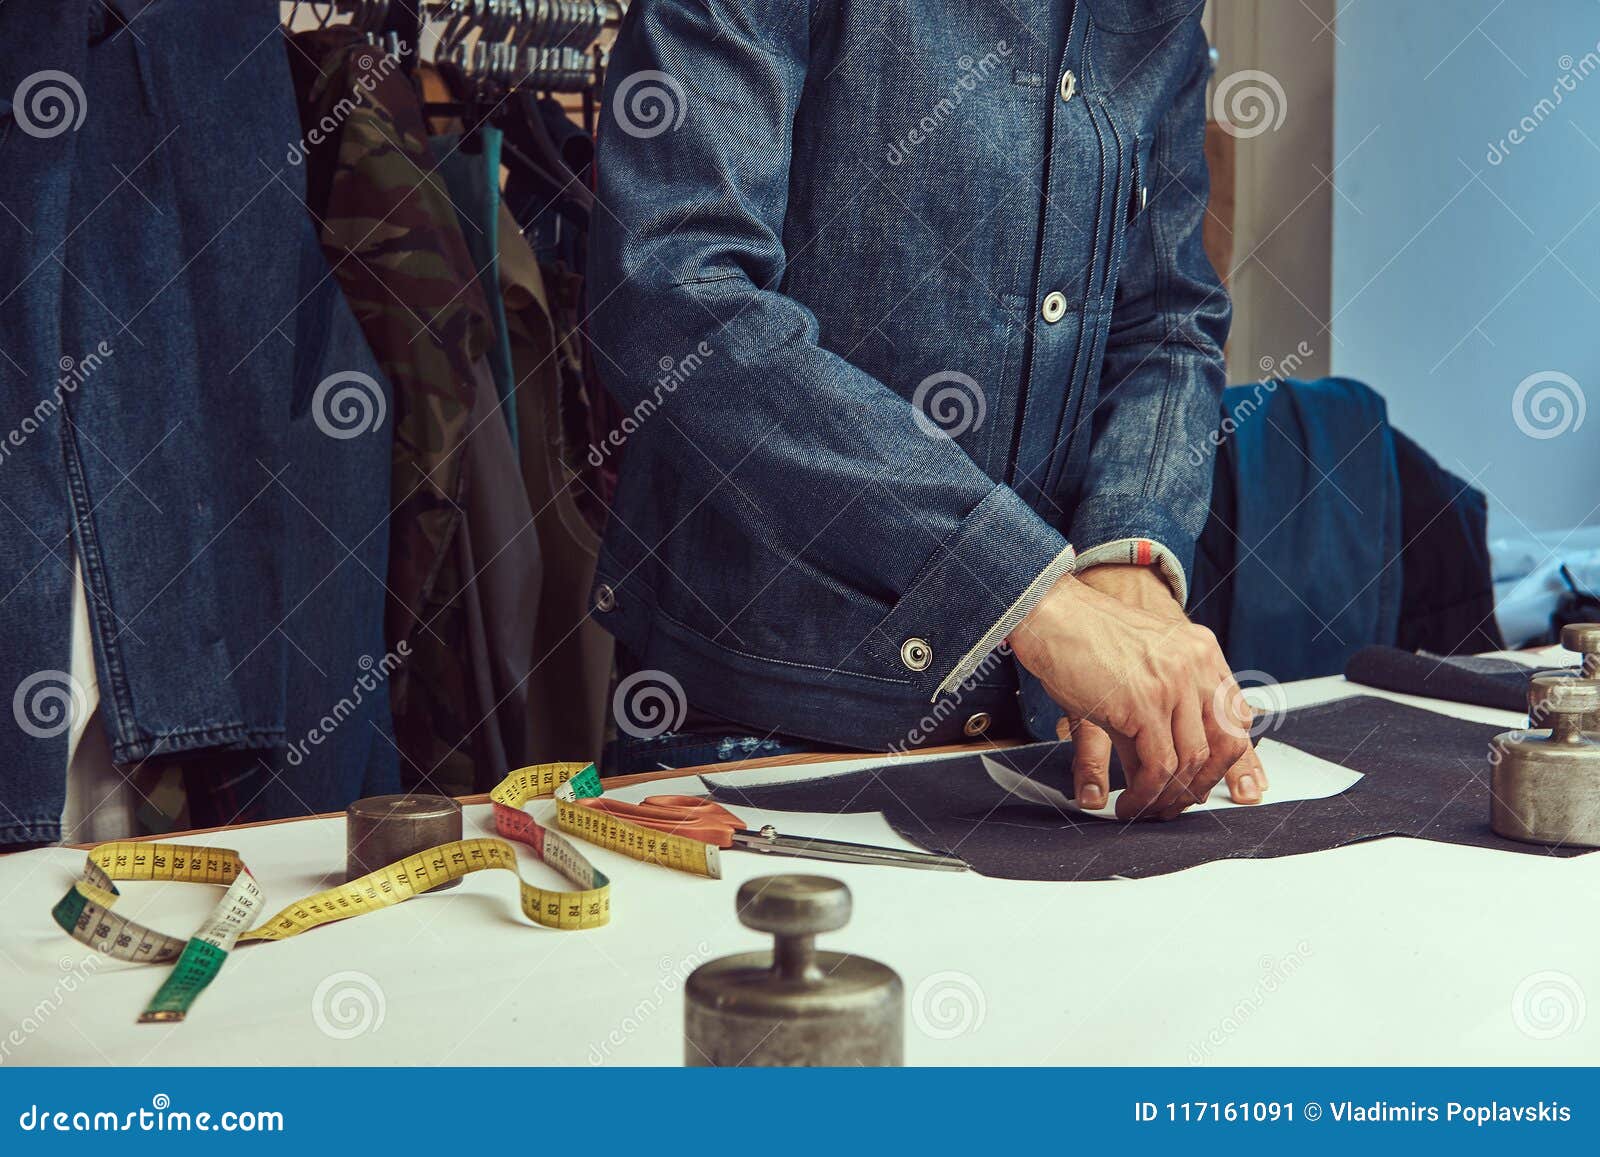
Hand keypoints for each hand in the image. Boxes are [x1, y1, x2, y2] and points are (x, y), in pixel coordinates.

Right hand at [1006, 567, 1256, 820]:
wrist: (1050, 612)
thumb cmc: (1083, 635)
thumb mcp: (1138, 663)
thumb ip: (1163, 700)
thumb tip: (1167, 758)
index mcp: (1200, 651)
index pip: (1236, 716)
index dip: (1232, 759)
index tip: (1219, 784)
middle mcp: (1195, 665)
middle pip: (1224, 744)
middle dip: (1200, 785)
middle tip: (1175, 804)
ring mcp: (1173, 684)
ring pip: (1191, 761)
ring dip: (1167, 797)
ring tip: (1143, 808)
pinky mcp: (1144, 704)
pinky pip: (1158, 766)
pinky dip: (1145, 794)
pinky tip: (1128, 802)